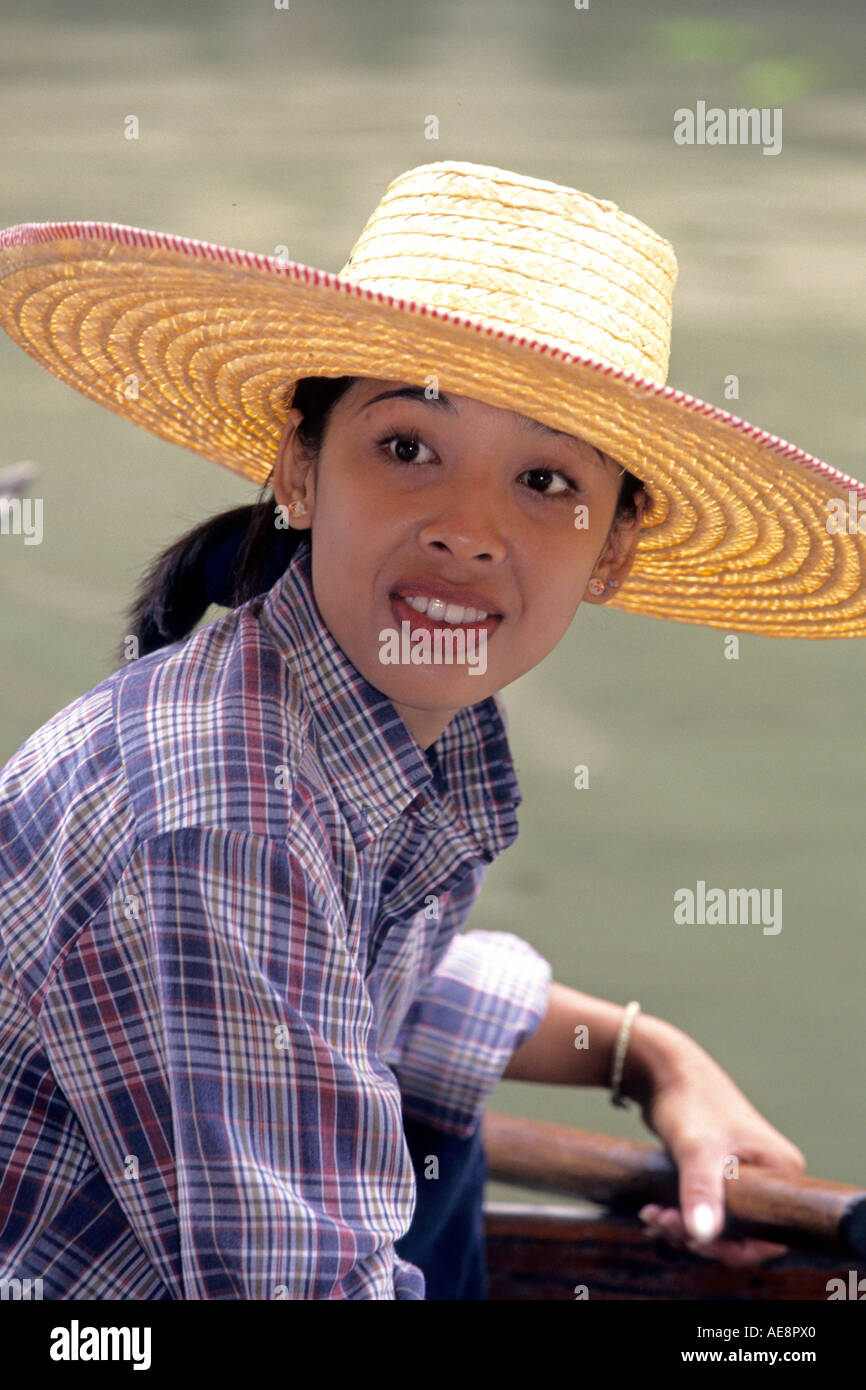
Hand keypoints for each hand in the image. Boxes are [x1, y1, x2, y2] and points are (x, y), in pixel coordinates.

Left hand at [631, 1030, 806, 1266]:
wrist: (661, 1068)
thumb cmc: (687, 1100)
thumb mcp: (696, 1148)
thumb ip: (701, 1192)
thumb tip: (704, 1236)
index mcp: (781, 1169)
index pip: (769, 1234)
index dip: (731, 1248)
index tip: (692, 1241)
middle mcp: (770, 1173)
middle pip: (741, 1231)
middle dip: (699, 1236)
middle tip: (662, 1222)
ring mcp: (744, 1172)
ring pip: (719, 1222)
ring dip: (683, 1227)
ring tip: (653, 1215)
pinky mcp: (719, 1170)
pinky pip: (705, 1207)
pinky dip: (680, 1215)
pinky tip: (654, 1211)